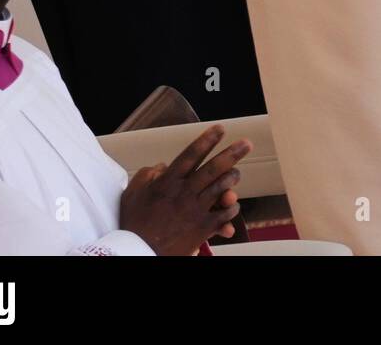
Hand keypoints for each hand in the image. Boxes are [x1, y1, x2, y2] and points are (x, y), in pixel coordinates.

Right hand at [118, 125, 251, 255]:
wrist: (139, 254)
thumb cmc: (134, 224)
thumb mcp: (133, 194)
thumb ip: (148, 175)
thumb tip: (163, 165)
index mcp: (168, 183)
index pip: (191, 155)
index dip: (206, 140)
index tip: (220, 128)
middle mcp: (185, 193)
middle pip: (213, 168)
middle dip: (232, 153)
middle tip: (247, 143)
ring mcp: (196, 210)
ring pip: (222, 188)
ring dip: (232, 178)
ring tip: (236, 173)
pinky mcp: (203, 228)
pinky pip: (225, 214)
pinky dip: (231, 209)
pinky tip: (231, 206)